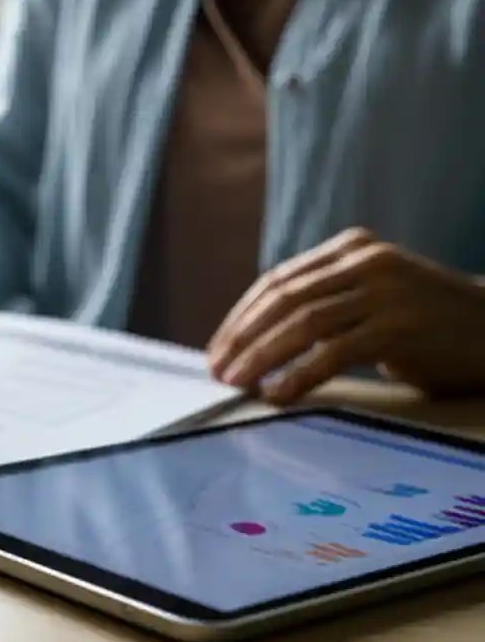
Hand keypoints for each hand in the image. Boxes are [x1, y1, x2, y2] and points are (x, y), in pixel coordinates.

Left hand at [207, 228, 484, 403]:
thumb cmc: (424, 324)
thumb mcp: (370, 297)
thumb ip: (322, 303)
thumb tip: (251, 340)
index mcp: (350, 248)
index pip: (278, 280)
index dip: (241, 317)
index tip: (218, 350)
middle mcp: (365, 261)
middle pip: (284, 299)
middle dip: (244, 338)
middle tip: (219, 371)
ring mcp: (385, 290)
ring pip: (304, 323)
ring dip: (263, 356)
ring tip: (239, 383)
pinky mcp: (400, 325)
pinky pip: (335, 351)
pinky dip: (300, 373)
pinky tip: (278, 392)